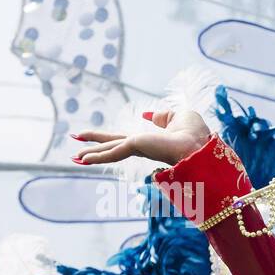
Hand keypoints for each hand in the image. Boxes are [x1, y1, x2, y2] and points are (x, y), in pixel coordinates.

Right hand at [69, 109, 210, 166]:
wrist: (200, 146)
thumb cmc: (195, 133)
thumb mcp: (178, 117)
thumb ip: (162, 117)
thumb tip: (149, 115)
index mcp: (149, 141)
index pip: (122, 140)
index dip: (107, 139)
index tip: (93, 139)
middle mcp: (141, 146)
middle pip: (112, 146)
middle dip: (94, 149)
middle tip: (76, 154)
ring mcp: (138, 148)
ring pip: (109, 151)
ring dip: (91, 155)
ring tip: (74, 159)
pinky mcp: (137, 147)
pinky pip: (113, 152)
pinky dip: (98, 155)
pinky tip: (83, 159)